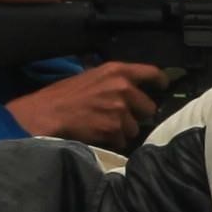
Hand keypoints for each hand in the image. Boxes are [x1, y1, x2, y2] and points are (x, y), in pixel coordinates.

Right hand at [3, 59, 169, 146]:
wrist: (48, 112)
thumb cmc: (64, 95)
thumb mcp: (90, 76)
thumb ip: (113, 80)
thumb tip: (128, 87)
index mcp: (117, 71)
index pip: (151, 73)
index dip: (160, 81)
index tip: (162, 86)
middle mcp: (123, 88)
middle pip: (148, 107)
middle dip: (136, 114)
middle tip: (121, 116)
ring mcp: (120, 109)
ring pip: (135, 127)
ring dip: (123, 130)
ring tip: (104, 126)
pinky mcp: (114, 128)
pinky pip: (123, 140)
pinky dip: (113, 140)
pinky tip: (99, 134)